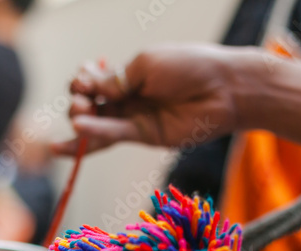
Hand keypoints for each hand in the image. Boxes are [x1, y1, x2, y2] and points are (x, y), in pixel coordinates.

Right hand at [52, 45, 251, 155]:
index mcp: (129, 76)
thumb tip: (92, 89)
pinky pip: (114, 135)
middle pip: (91, 104)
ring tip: (76, 116)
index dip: (82, 80)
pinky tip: (78, 129)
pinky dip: (95, 132)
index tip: (82, 76)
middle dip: (78, 100)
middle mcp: (129, 98)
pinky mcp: (145, 136)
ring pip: (98, 124)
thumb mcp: (146, 64)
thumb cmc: (189, 67)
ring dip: (81, 120)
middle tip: (81, 98)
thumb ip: (118, 79)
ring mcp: (135, 118)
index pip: (94, 81)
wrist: (223, 88)